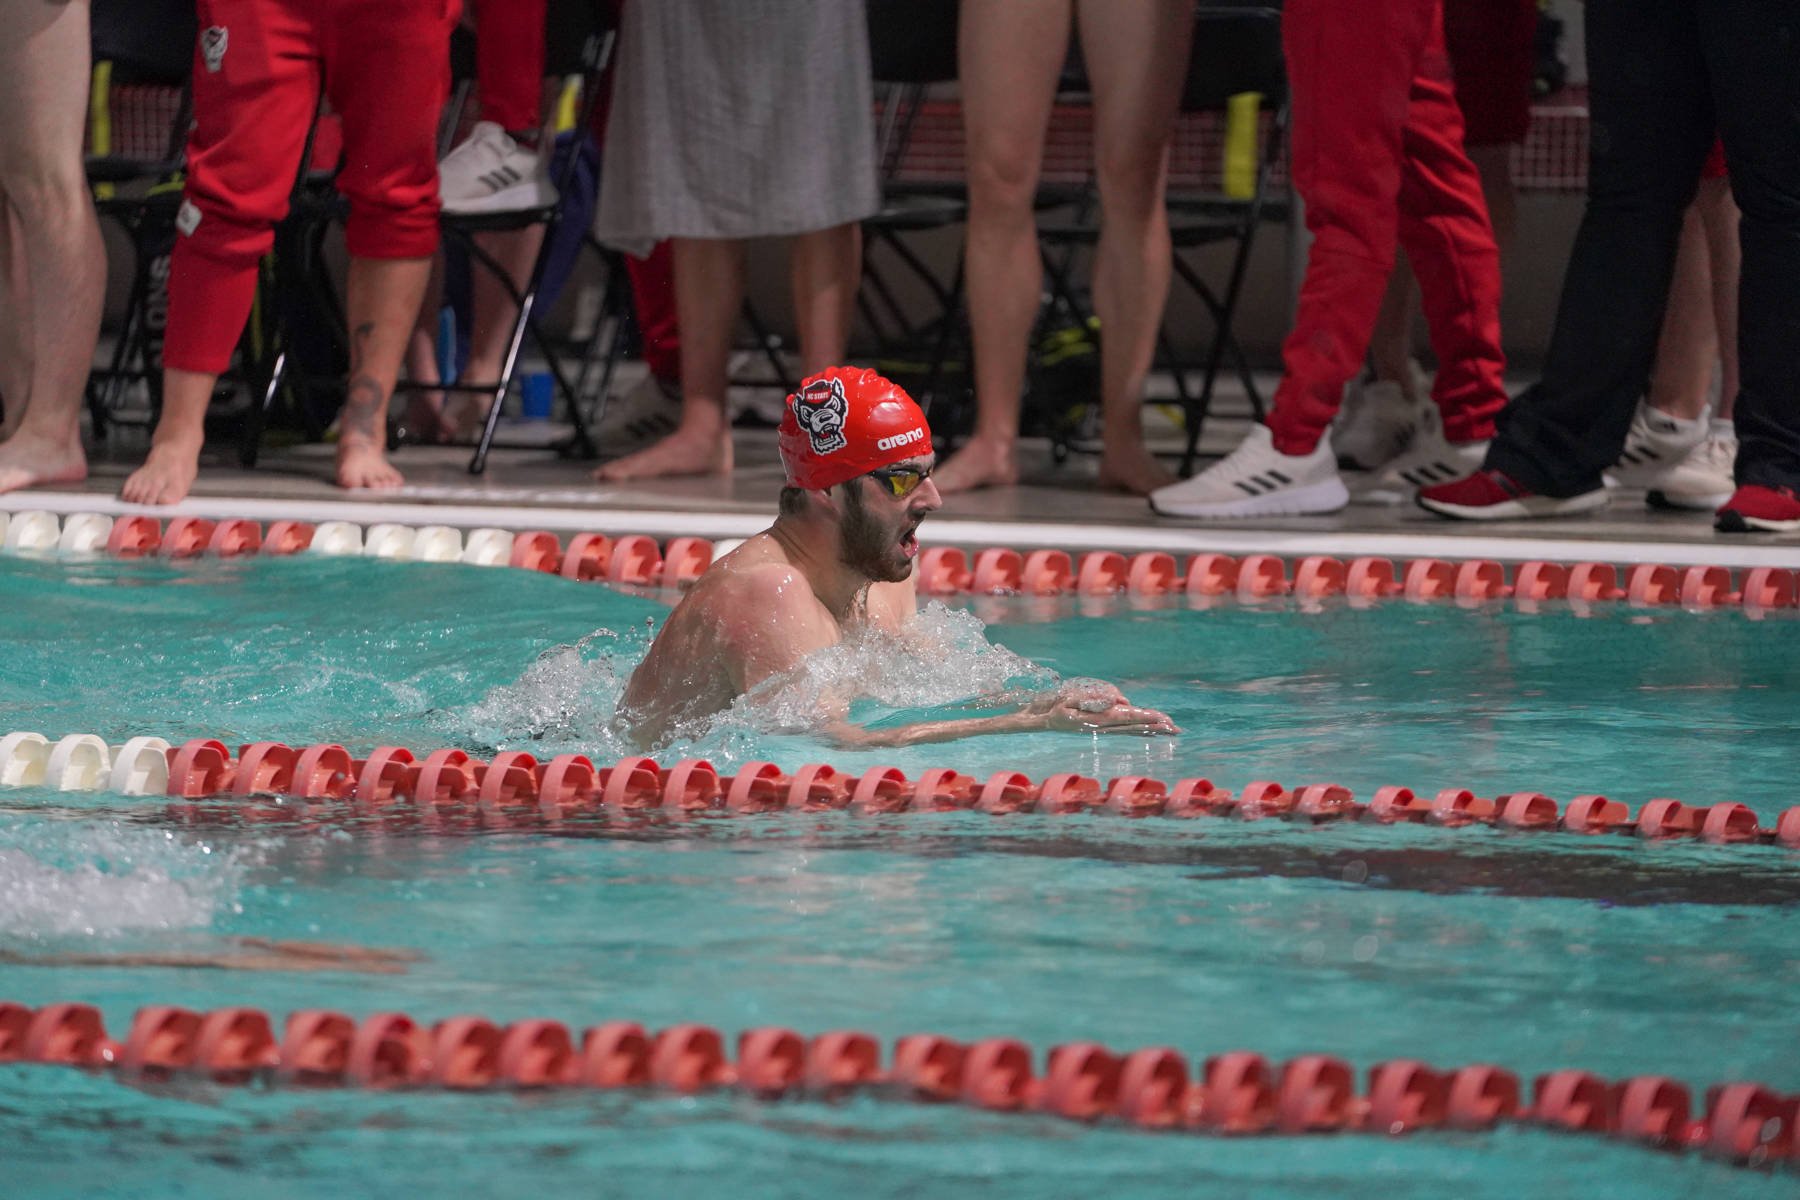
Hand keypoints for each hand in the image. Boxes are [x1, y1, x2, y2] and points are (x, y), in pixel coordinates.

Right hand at [1026, 682, 1180, 735]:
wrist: (1042, 719)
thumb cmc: (1054, 706)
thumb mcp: (1070, 698)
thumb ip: (1095, 699)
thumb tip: (1120, 701)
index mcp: (1096, 719)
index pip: (1126, 717)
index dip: (1146, 716)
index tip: (1162, 717)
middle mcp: (1103, 726)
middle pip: (1135, 726)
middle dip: (1156, 726)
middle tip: (1176, 728)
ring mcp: (1103, 728)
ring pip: (1133, 729)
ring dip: (1153, 729)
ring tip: (1171, 729)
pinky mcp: (1102, 726)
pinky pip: (1126, 728)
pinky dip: (1141, 729)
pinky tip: (1151, 730)